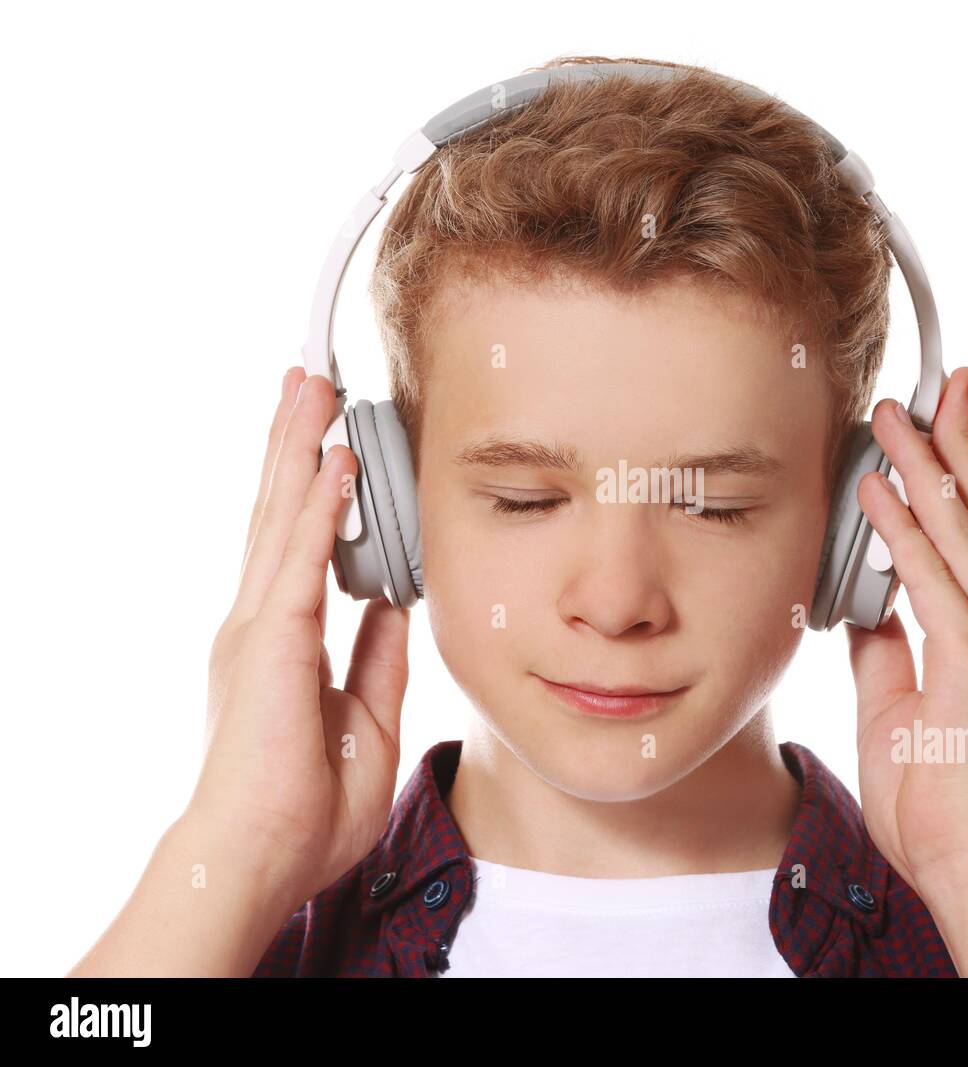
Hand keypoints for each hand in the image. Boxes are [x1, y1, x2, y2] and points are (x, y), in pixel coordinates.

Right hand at [192, 367, 412, 906]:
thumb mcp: (368, 716)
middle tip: (308, 382)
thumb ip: (379, 654)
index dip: (312, 491)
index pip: (298, 546)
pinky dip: (318, 506)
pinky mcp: (269, 642)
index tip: (330, 443)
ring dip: (301, 449)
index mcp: (280, 643)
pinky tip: (335, 460)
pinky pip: (300, 559)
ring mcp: (258, 628)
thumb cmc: (306, 806)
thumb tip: (398, 602)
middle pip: (279, 513)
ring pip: (282, 517)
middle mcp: (261, 623)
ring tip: (314, 388)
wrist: (263, 858)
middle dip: (295, 443)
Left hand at [847, 367, 967, 894]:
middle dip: (957, 448)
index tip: (934, 439)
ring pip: (962, 534)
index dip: (957, 486)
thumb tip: (864, 606)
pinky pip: (933, 578)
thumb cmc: (944, 807)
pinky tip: (878, 488)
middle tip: (942, 387)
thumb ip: (889, 651)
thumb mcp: (901, 710)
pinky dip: (904, 529)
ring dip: (923, 469)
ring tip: (892, 415)